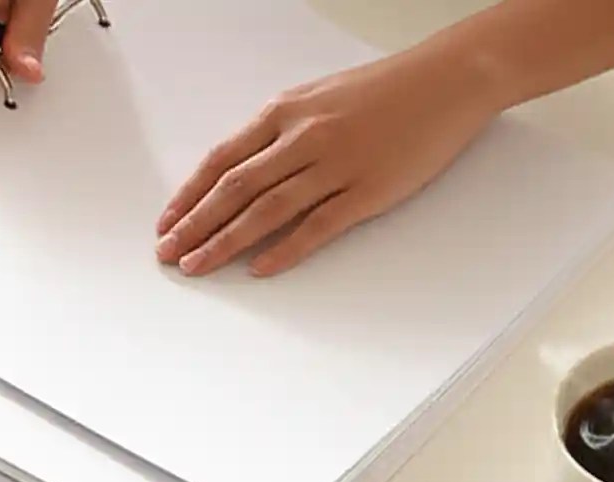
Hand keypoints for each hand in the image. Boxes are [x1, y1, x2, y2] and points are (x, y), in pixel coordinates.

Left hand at [154, 41, 504, 276]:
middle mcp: (302, 137)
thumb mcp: (318, 97)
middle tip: (168, 255)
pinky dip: (284, 249)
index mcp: (285, 113)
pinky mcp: (367, 190)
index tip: (166, 222)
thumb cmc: (384, 89)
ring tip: (198, 266)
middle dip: (195, 226)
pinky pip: (317, 225)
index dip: (188, 195)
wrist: (446, 81)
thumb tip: (243, 168)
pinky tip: (259, 268)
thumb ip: (280, 131)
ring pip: (266, 209)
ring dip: (226, 242)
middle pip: (234, 189)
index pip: (221, 160)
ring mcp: (335, 164)